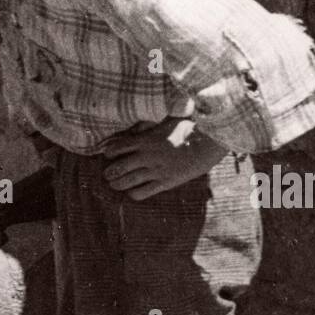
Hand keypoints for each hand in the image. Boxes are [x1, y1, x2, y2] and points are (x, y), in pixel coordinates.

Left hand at [102, 119, 225, 200]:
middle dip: (109, 172)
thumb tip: (135, 128)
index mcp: (145, 140)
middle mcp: (147, 156)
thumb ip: (148, 126)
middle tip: (107, 175)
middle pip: (119, 167)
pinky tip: (132, 192)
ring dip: (117, 184)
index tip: (109, 155)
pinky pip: (142, 192)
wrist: (206, 144)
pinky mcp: (164, 183)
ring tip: (113, 184)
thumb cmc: (187, 129)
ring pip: (127, 181)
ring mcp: (155, 170)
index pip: (118, 147)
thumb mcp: (165, 121)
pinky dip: (133, 194)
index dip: (110, 152)